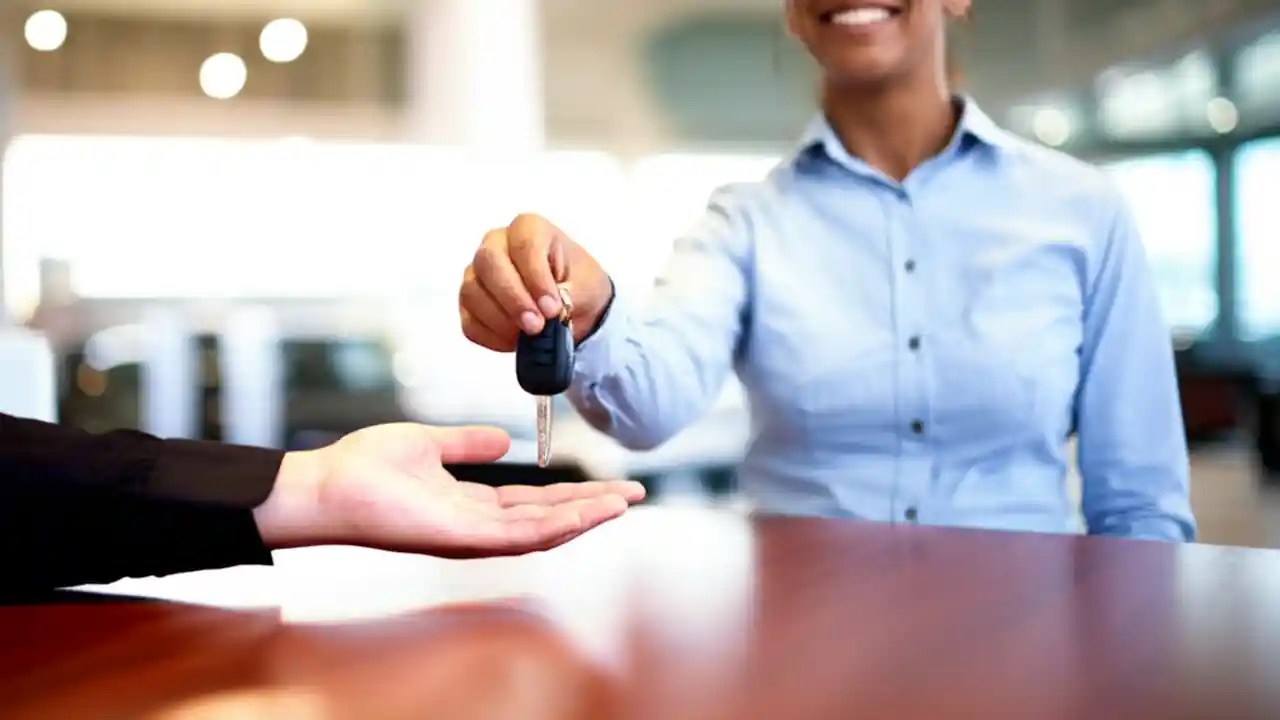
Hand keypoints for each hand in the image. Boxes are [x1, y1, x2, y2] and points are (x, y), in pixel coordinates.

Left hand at [252, 423, 644, 556]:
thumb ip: (467, 443)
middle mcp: (477, 527)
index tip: (608, 482)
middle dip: (593, 507)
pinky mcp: (463, 539)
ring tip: (624, 501)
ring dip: (587, 517)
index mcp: (470, 504)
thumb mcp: (428, 443)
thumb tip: (504, 440)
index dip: (574, 494)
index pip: (534, 503)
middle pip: (549, 519)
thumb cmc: (362, 468)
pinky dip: (558, 525)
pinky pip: (521, 535)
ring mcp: (472, 537)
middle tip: (635, 493)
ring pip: (544, 531)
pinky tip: (586, 513)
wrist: (324, 485)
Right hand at [460, 213, 612, 350]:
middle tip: (536, 325)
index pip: (523, 245)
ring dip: (501, 320)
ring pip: (473, 292)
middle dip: (513, 298)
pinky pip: (470, 321)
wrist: (575, 307)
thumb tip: (546, 311)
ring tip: (529, 334)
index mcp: (528, 228)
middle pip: (489, 262)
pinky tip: (515, 341)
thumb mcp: (587, 287)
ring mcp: (478, 273)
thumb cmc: (579, 286)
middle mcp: (497, 244)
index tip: (552, 307)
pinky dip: (491, 336)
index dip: (536, 278)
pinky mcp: (471, 304)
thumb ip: (569, 296)